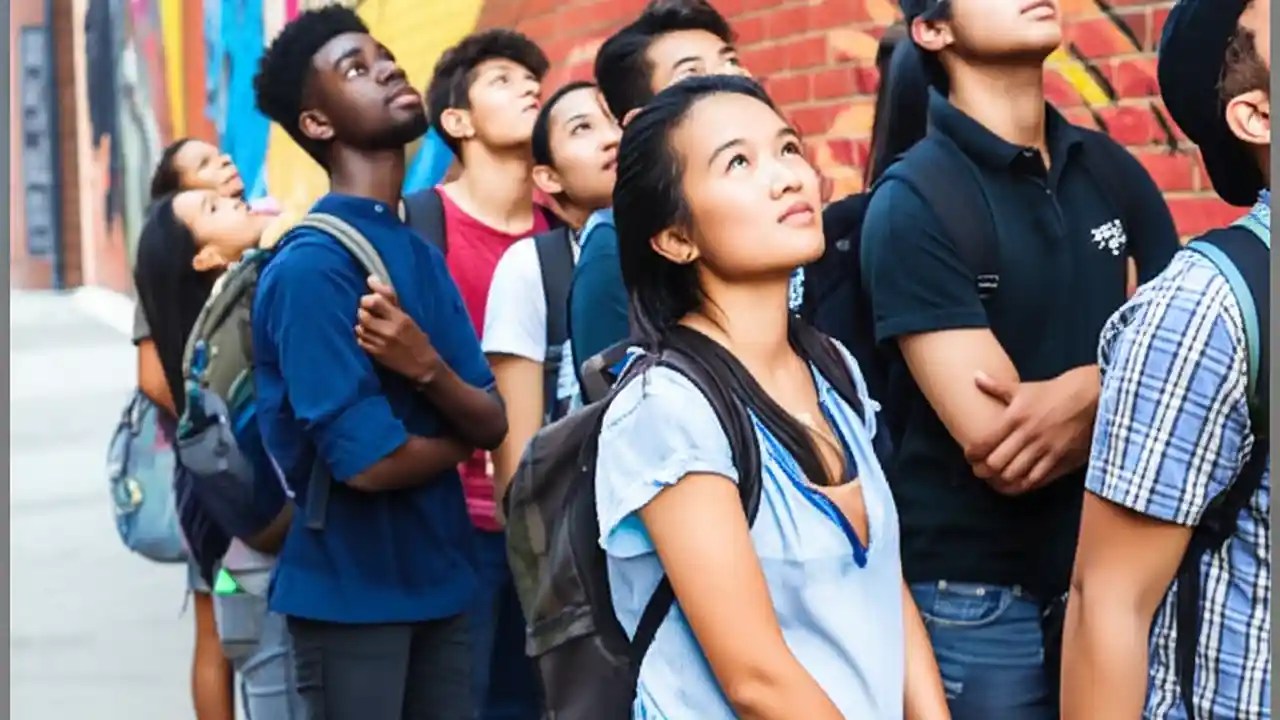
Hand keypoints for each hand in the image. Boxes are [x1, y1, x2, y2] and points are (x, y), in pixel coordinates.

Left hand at [355, 276, 440, 383]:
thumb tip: (370, 278)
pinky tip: (370, 336)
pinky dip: (362, 336)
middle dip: (363, 312)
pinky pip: (360, 340)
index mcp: (400, 318)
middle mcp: (389, 330)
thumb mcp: (406, 316)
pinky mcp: (376, 354)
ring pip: (360, 328)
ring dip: (362, 325)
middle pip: (363, 314)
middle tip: (368, 313)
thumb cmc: (415, 336)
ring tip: (370, 325)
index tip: (370, 301)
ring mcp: (381, 343)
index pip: (375, 301)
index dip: (367, 299)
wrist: (422, 364)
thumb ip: (389, 297)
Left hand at [966, 366, 1098, 494]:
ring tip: (996, 479)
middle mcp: (1028, 435)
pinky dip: (1022, 484)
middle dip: (984, 470)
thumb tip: (974, 376)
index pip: (984, 443)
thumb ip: (996, 387)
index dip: (972, 454)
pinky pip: (1036, 479)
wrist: (1089, 396)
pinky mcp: (1060, 459)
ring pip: (1014, 475)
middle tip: (980, 470)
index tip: (970, 457)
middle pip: (996, 463)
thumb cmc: (1051, 392)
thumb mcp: (1022, 388)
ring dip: (1001, 480)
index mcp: (1015, 417)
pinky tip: (1016, 483)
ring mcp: (1044, 449)